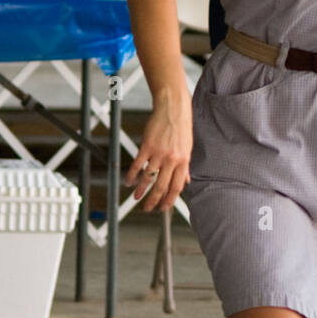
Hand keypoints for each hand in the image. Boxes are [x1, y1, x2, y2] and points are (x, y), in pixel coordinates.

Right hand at [125, 95, 192, 211]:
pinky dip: (132, 175)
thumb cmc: (181, 128)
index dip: (170, 200)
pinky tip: (129, 182)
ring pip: (148, 177)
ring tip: (136, 198)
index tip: (164, 209)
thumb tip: (187, 182)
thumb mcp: (187, 149)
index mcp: (184, 161)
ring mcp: (159, 153)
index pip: (177, 187)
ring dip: (141, 190)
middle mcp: (172, 159)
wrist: (173, 108)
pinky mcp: (147, 146)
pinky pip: (138, 164)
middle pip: (162, 186)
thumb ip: (185, 167)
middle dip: (154, 200)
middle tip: (148, 209)